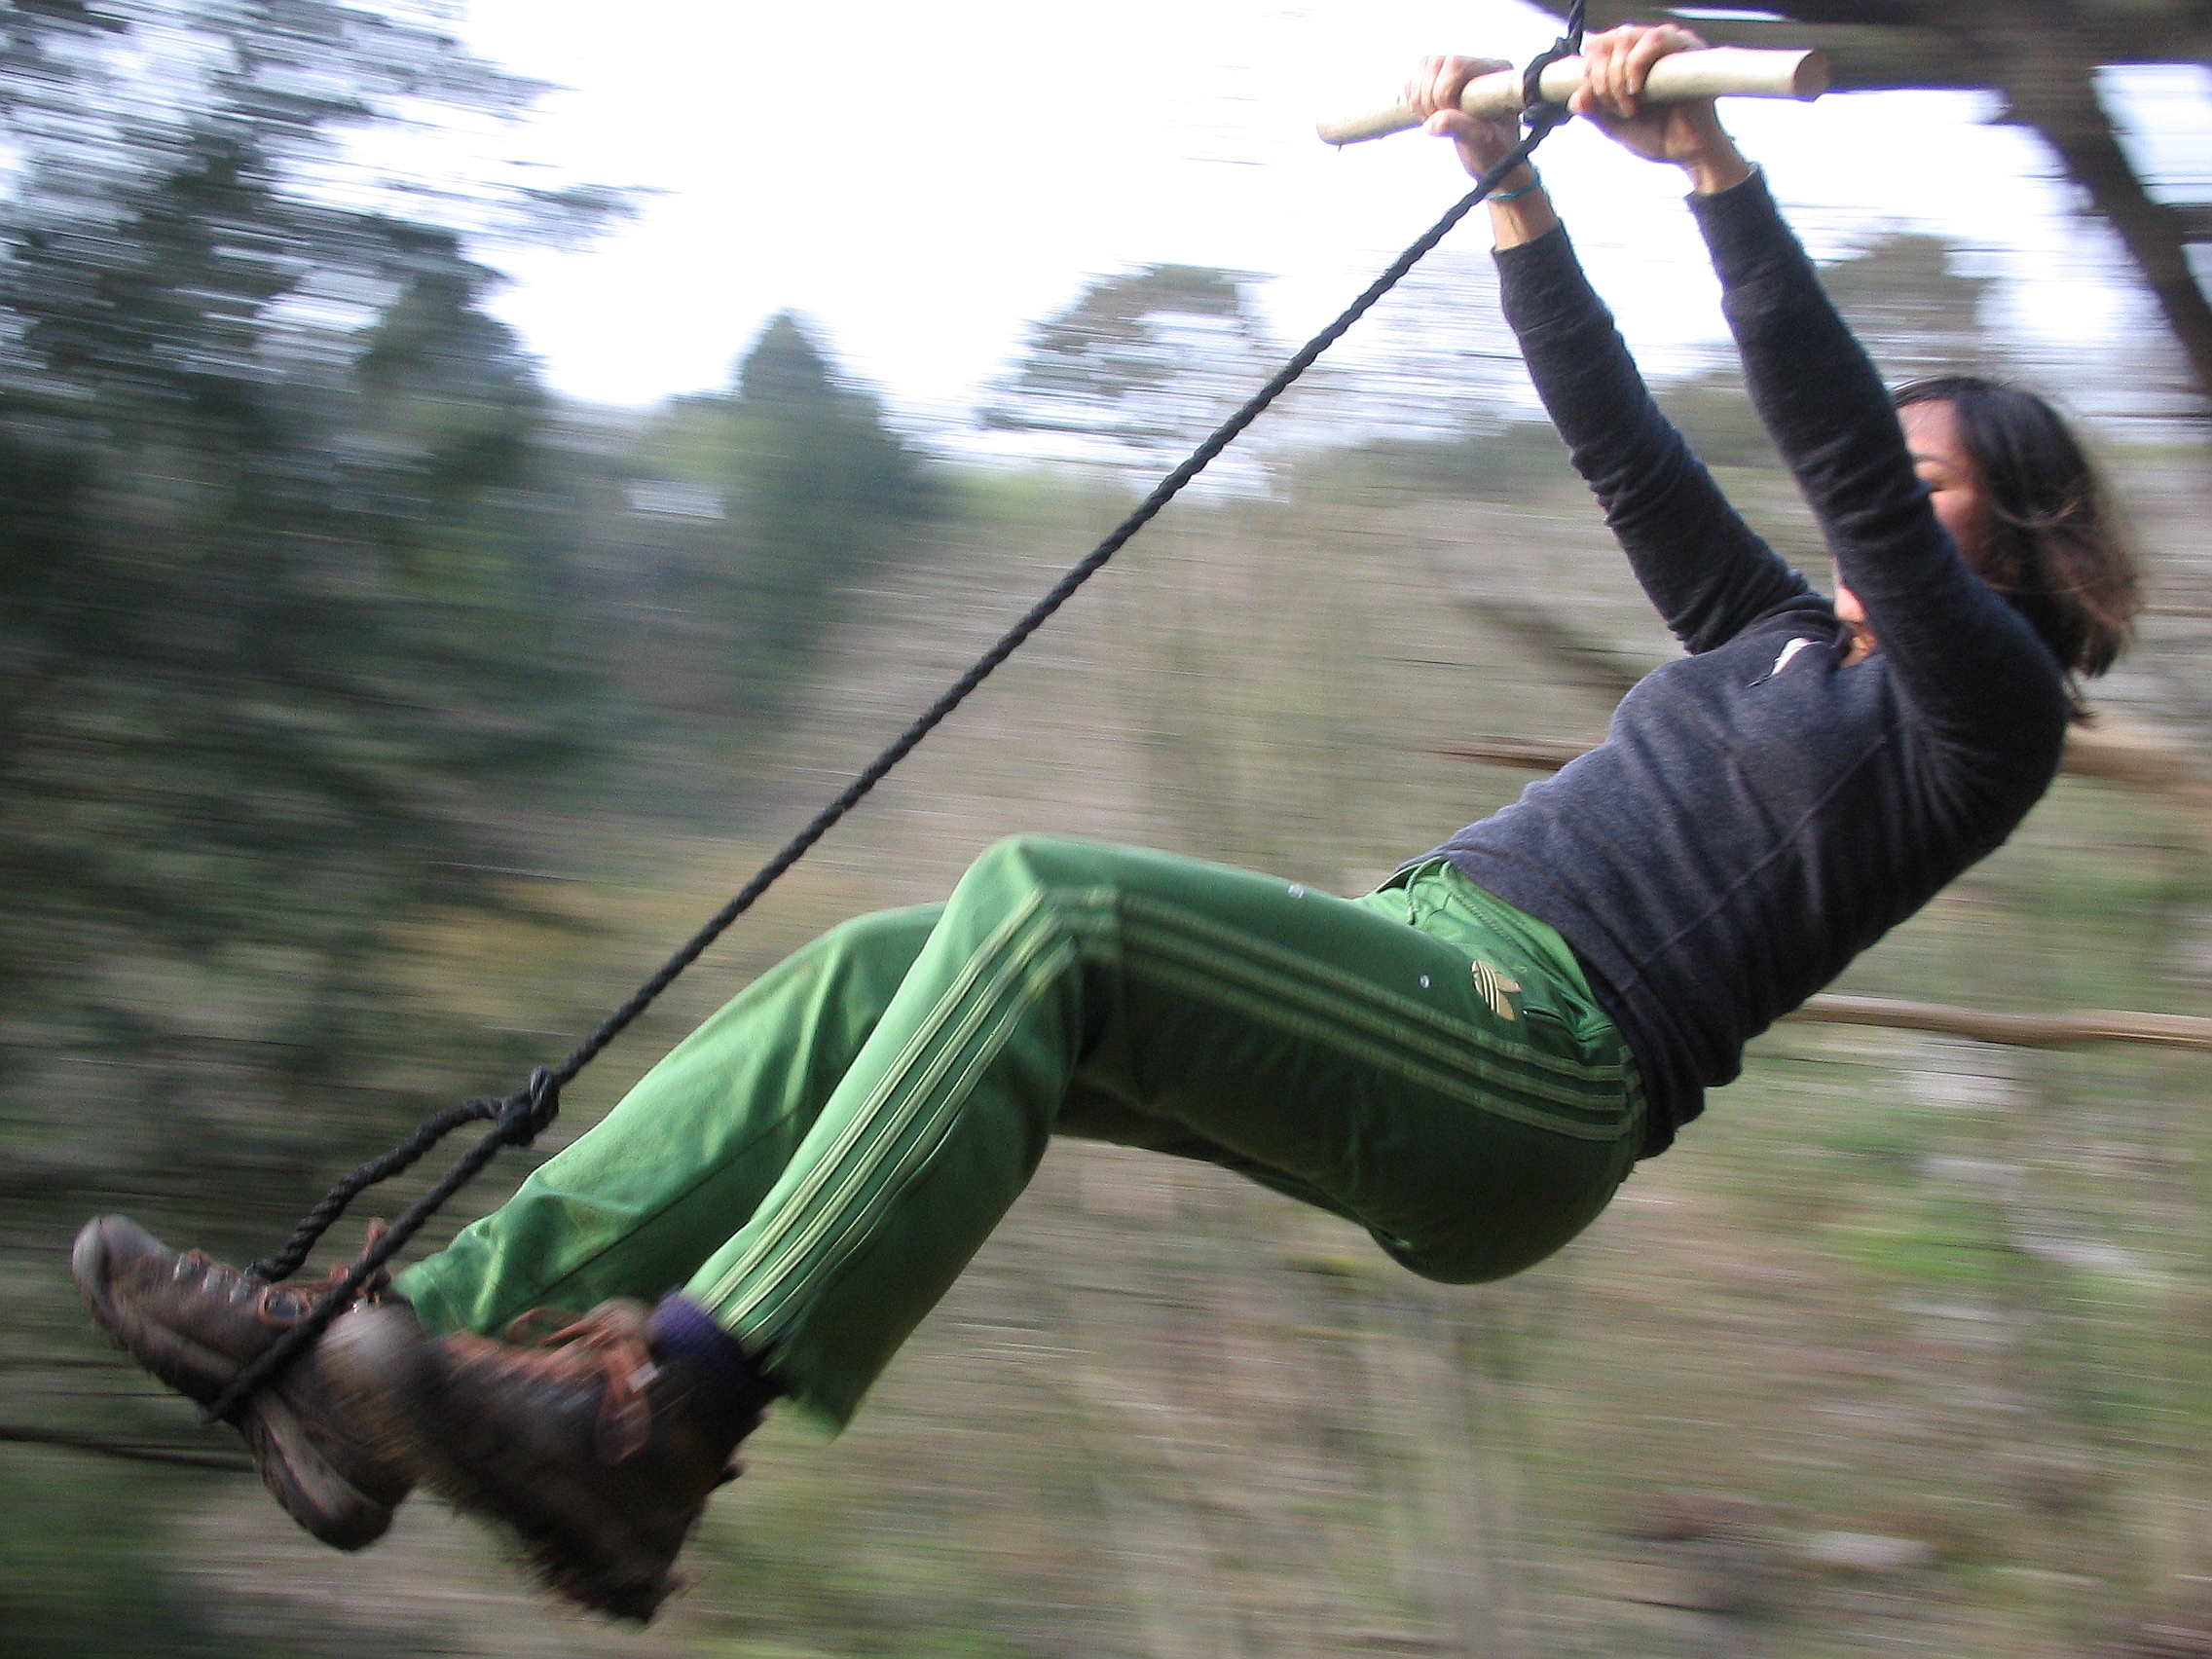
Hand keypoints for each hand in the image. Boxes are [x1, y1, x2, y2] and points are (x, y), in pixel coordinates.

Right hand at [1406, 56, 1523, 181]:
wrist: (1489, 156)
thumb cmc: (1494, 149)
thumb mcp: (1483, 141)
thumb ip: (1462, 127)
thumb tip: (1432, 123)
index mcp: (1494, 72)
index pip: (1457, 65)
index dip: (1443, 91)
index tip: (1448, 115)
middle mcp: (1476, 65)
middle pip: (1436, 63)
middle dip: (1429, 96)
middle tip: (1436, 120)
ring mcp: (1457, 72)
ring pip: (1424, 68)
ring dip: (1419, 98)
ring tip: (1433, 119)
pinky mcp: (1440, 82)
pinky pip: (1416, 80)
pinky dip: (1414, 99)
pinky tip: (1427, 115)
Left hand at [1569, 24, 1749, 189]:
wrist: (1686, 152)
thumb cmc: (1656, 135)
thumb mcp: (1613, 124)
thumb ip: (1592, 109)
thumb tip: (1576, 96)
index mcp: (1629, 59)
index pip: (1597, 45)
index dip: (1590, 72)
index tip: (1599, 102)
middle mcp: (1647, 46)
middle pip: (1607, 40)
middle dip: (1602, 79)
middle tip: (1617, 109)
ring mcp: (1667, 43)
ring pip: (1625, 37)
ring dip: (1618, 75)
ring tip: (1629, 105)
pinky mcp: (1686, 46)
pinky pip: (1653, 38)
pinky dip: (1636, 65)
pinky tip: (1637, 90)